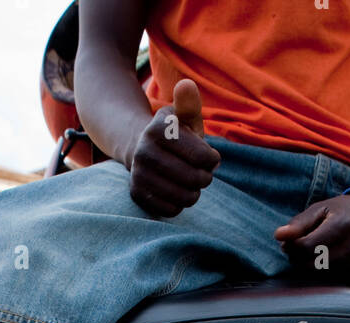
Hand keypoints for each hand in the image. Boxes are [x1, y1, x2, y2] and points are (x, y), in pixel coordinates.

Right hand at [129, 79, 220, 217]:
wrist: (143, 149)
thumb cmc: (176, 134)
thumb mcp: (184, 116)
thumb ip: (190, 104)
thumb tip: (186, 85)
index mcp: (158, 128)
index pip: (203, 157)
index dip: (212, 160)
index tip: (210, 156)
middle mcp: (143, 151)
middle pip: (194, 179)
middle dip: (205, 178)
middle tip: (202, 173)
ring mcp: (138, 174)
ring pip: (184, 197)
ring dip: (194, 193)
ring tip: (190, 183)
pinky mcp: (137, 194)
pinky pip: (171, 210)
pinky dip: (179, 204)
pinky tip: (177, 192)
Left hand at [274, 194, 349, 283]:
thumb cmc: (341, 212)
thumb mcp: (320, 209)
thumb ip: (298, 224)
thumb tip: (278, 236)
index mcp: (343, 224)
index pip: (307, 247)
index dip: (292, 248)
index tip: (288, 244)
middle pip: (313, 265)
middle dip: (299, 260)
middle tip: (299, 251)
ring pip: (322, 275)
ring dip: (311, 267)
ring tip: (314, 254)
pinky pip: (334, 281)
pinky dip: (326, 273)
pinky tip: (329, 261)